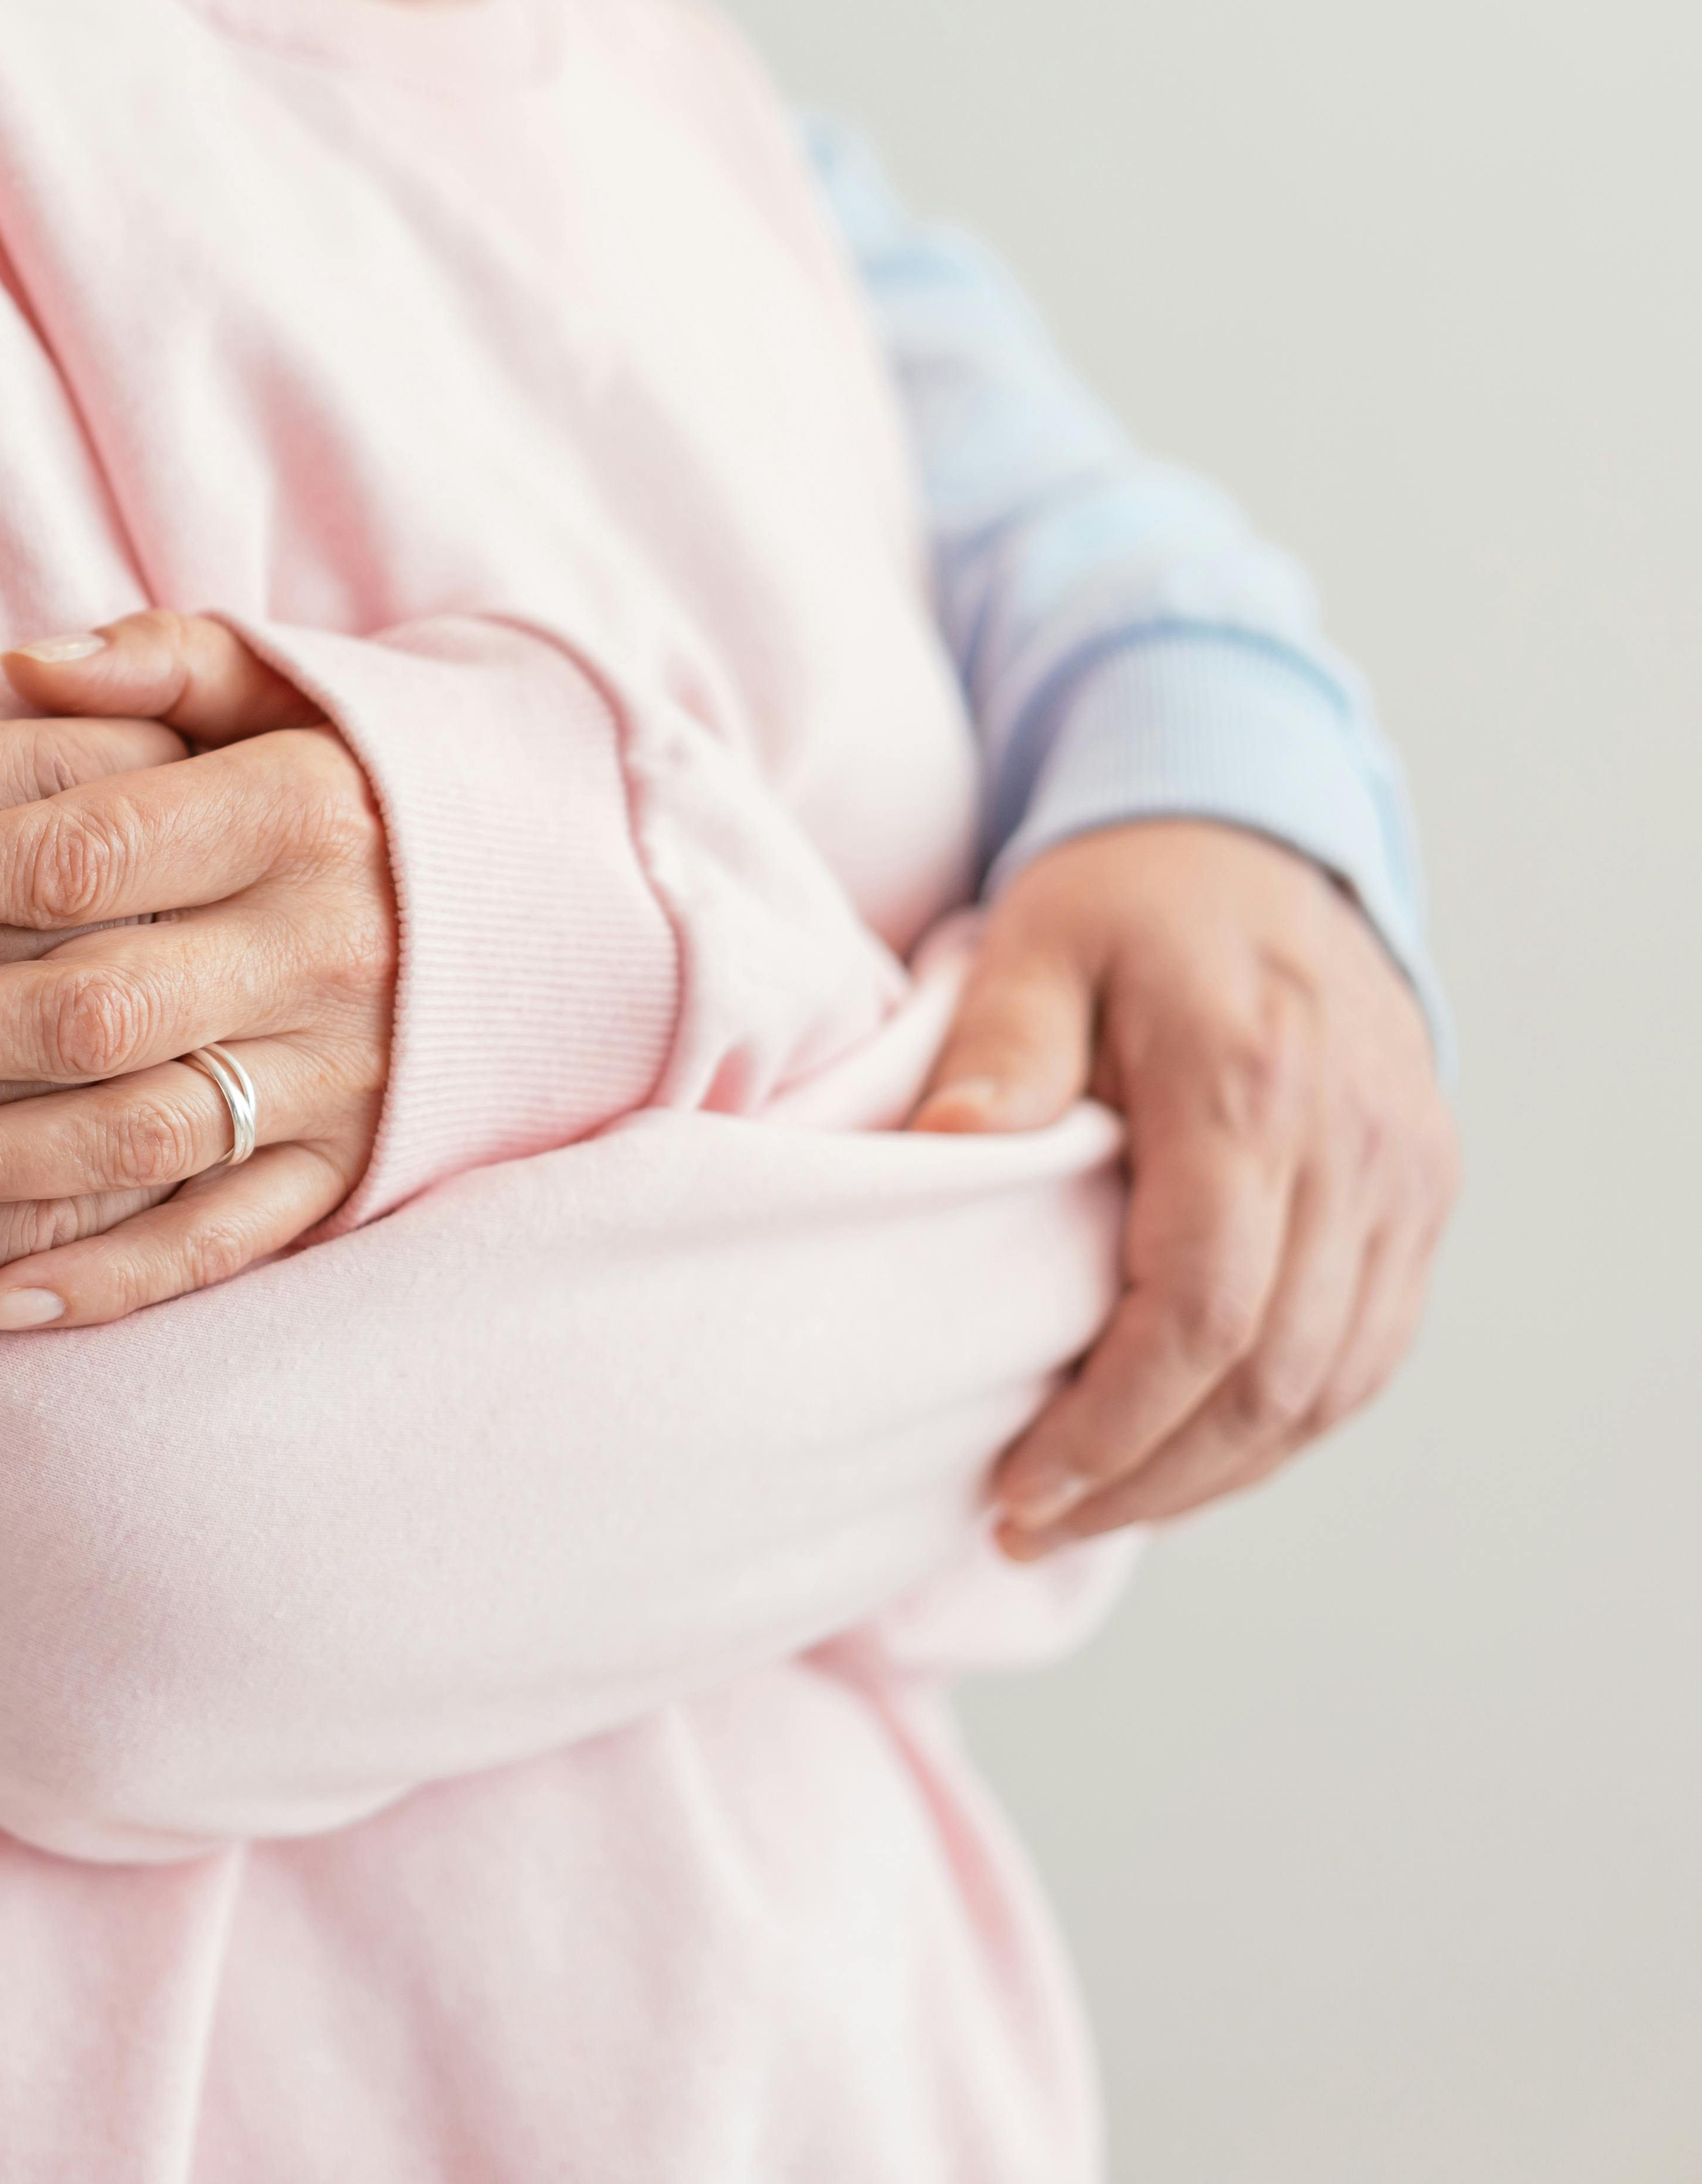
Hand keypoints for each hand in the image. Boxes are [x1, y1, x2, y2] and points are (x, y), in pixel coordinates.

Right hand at [0, 565, 188, 1358]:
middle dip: (189, 897)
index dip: (144, 759)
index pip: (33, 777)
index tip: (205, 754)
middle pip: (73, 930)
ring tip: (249, 1011)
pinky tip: (168, 1162)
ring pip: (57, 1091)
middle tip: (264, 873)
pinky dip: (96, 1200)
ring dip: (171, 1051)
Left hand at [0, 611, 394, 1330]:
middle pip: (93, 1002)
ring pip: (139, 1134)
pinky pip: (221, 1244)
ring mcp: (339, 1077)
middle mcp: (321, 951)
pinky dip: (108, 1280)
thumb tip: (18, 658)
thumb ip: (158, 664)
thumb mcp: (279, 686)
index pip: (84, 849)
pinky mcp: (346, 1174)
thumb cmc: (347, 773)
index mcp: (293, 812)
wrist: (549, 889)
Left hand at [912, 820, 1458, 1556]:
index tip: (1021, 1486)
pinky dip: (1278, 1428)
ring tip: (1090, 1511)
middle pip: (1269, 1375)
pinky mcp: (1421, 1195)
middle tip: (1029, 1522)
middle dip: (1147, 1475)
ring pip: (1328, 1388)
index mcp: (1248, 1085)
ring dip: (1210, 1472)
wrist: (1257, 844)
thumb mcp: (1036, 940)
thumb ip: (1000, 1046)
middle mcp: (1354, 1144)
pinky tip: (1183, 1457)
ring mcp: (1405, 1176)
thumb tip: (944, 1144)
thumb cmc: (1124, 900)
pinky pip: (1365, 1354)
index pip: (1200, 1309)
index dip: (1112, 1424)